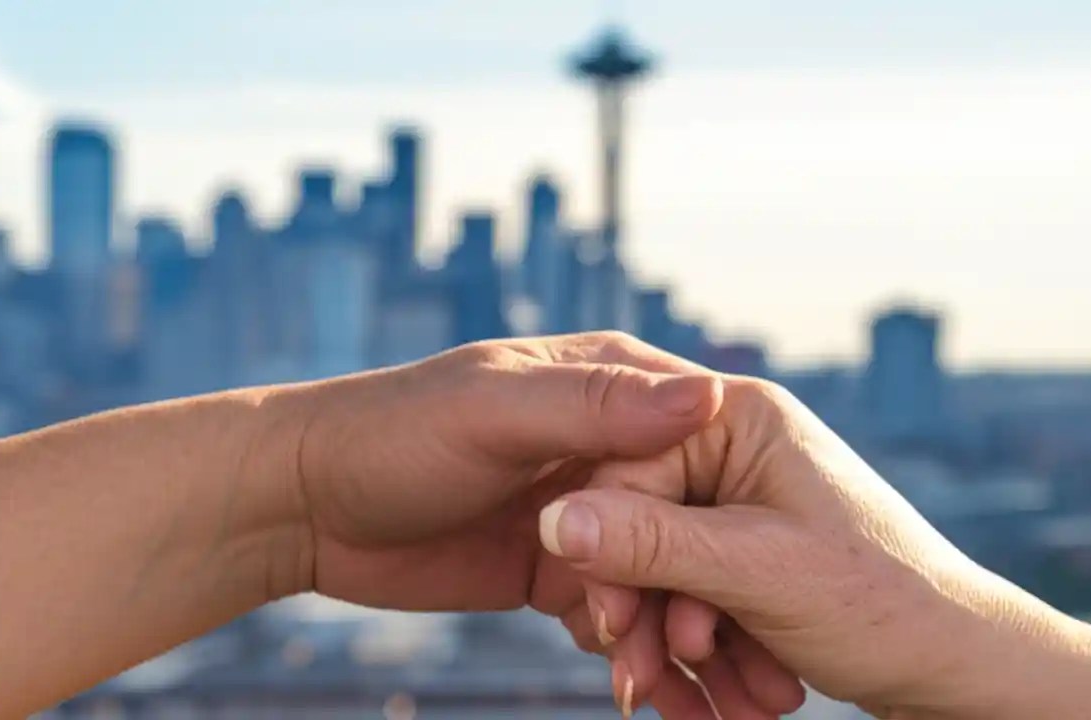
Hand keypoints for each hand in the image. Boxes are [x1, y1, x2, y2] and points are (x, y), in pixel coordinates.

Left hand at [267, 332, 801, 715]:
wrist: (306, 503)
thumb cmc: (392, 436)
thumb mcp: (496, 412)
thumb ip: (596, 406)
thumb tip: (710, 394)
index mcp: (606, 385)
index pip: (705, 442)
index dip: (742, 514)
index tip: (785, 584)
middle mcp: (607, 445)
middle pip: (694, 522)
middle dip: (728, 600)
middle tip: (773, 680)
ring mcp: (585, 511)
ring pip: (660, 577)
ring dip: (692, 639)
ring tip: (742, 708)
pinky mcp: (556, 567)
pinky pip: (615, 613)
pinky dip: (641, 654)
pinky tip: (672, 705)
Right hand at [538, 376, 1058, 717]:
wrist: (954, 667)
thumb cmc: (878, 601)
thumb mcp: (754, 569)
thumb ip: (648, 541)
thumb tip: (553, 520)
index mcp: (740, 419)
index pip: (627, 466)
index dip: (604, 546)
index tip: (607, 623)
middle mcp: (737, 449)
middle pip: (639, 522)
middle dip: (642, 608)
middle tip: (639, 677)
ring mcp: (743, 502)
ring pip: (661, 567)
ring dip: (671, 639)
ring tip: (692, 696)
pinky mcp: (749, 552)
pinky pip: (692, 592)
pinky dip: (699, 647)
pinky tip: (720, 691)